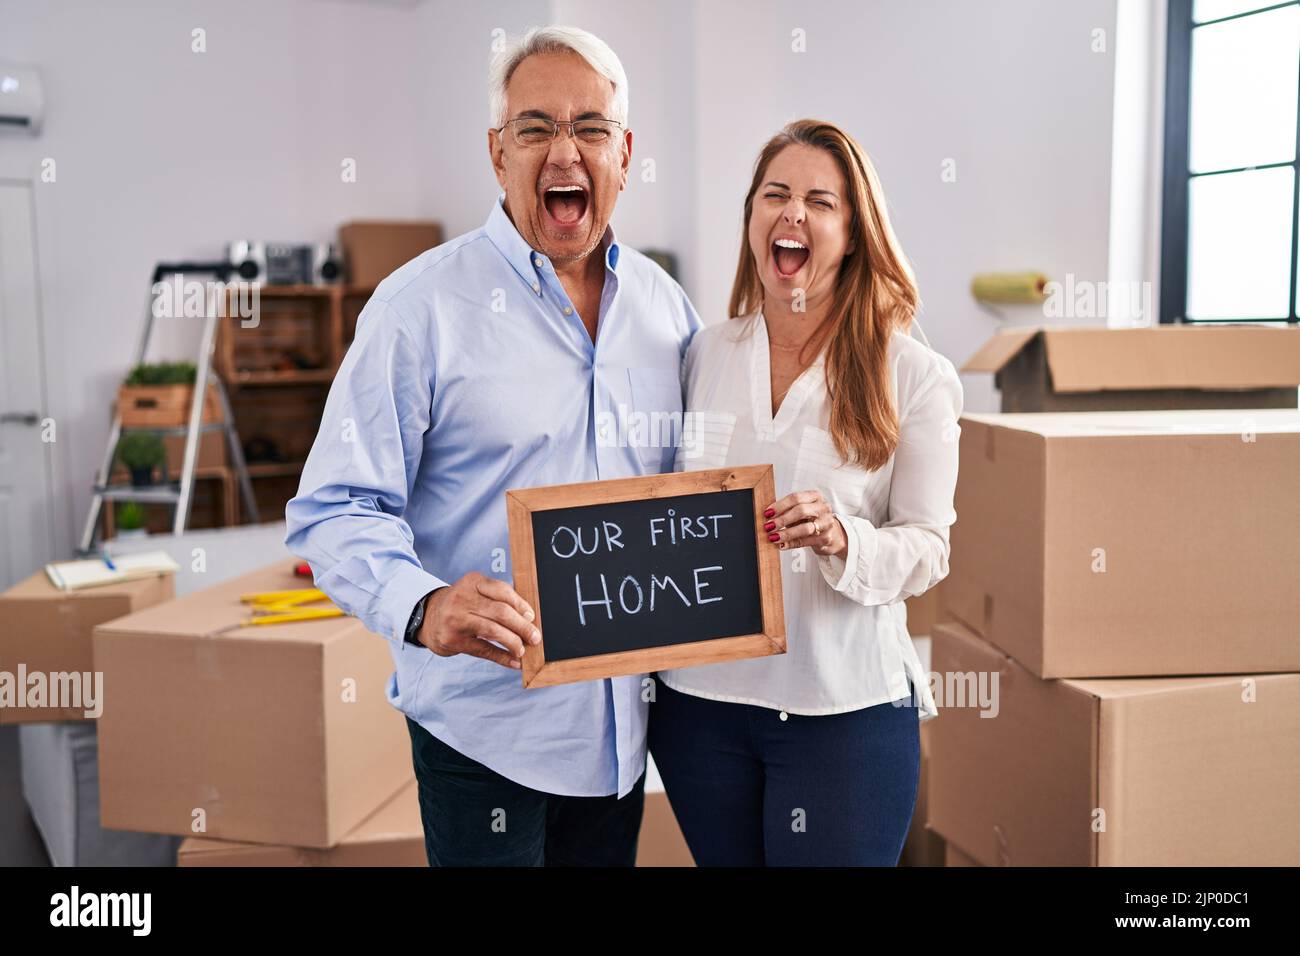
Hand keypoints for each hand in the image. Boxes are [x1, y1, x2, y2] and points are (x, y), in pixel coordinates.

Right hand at [417, 572, 539, 669]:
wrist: (428, 617)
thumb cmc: (462, 605)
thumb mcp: (475, 592)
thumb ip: (498, 599)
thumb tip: (529, 619)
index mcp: (473, 581)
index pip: (503, 591)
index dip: (521, 605)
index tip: (531, 617)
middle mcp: (462, 598)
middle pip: (500, 612)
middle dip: (522, 626)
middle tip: (535, 637)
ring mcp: (456, 619)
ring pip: (493, 631)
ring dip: (513, 642)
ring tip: (522, 650)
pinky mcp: (452, 639)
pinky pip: (483, 649)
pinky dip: (501, 657)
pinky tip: (513, 662)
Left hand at [763, 489, 847, 558]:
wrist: (833, 533)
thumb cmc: (812, 519)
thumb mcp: (802, 510)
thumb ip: (788, 510)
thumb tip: (768, 515)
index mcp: (815, 496)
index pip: (795, 498)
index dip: (780, 505)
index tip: (767, 513)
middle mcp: (823, 508)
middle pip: (800, 511)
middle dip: (782, 519)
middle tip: (768, 526)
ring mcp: (826, 523)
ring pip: (804, 528)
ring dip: (786, 533)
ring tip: (773, 537)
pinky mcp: (826, 538)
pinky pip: (805, 541)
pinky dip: (791, 543)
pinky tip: (782, 545)